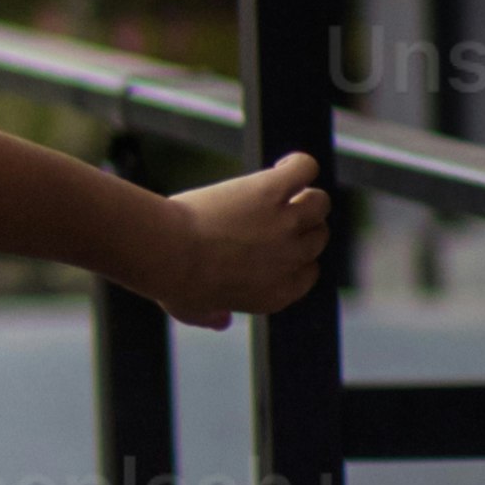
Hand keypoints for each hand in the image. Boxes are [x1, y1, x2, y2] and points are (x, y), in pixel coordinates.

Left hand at [151, 152, 335, 318]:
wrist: (165, 252)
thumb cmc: (170, 281)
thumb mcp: (189, 310)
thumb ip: (210, 316)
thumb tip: (221, 321)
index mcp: (278, 293)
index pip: (308, 271)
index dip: (294, 257)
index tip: (273, 246)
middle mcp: (291, 259)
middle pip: (317, 236)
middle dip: (299, 226)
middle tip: (271, 214)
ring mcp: (285, 224)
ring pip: (318, 203)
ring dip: (305, 196)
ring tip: (280, 190)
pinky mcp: (271, 191)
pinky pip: (304, 169)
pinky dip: (299, 164)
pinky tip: (284, 165)